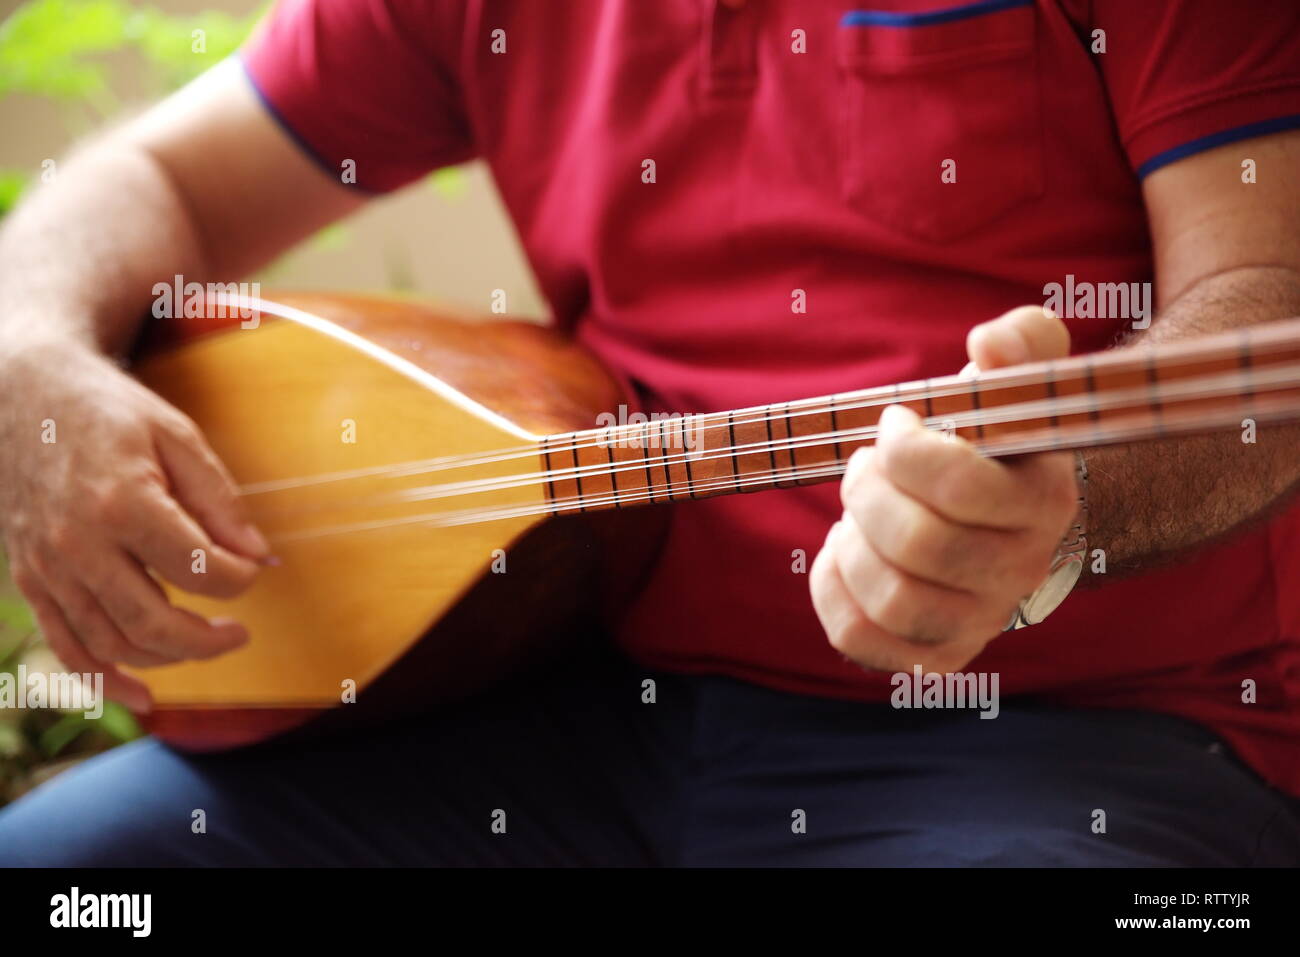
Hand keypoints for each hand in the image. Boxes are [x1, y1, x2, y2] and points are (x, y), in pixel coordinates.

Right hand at [0, 338, 268, 710]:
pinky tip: (141, 695)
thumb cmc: (109, 413)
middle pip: (151, 622)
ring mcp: (47, 567)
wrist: (23, 396)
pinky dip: (102, 679)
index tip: (254, 570)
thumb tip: (260, 555)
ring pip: (110, 643)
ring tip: (208, 644)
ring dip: (166, 659)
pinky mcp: (31, 579)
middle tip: (241, 633)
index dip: (238, 580)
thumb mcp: (177, 436)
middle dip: (207, 639)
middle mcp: (78, 544)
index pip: (197, 569)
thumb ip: (220, 500)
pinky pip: (64, 646)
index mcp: (122, 503)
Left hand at [810, 306, 1079, 673]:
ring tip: (854, 514)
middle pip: (922, 545)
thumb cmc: (995, 439)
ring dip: (851, 544)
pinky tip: (842, 552)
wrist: (1004, 515)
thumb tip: (990, 343)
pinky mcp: (935, 653)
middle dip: (867, 492)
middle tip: (861, 466)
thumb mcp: (1016, 381)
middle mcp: (1022, 571)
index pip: (963, 487)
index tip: (894, 423)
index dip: (905, 449)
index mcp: (1046, 502)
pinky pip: (861, 639)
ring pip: (892, 600)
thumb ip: (1021, 343)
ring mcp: (980, 620)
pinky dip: (831, 591)